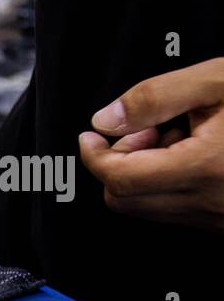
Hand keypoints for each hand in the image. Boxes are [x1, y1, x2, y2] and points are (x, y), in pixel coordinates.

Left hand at [79, 58, 223, 232]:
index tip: (90, 136)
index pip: (119, 178)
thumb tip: (105, 120)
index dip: (94, 156)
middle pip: (125, 200)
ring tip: (182, 135)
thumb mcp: (219, 80)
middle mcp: (210, 203)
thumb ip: (157, 97)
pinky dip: (171, 185)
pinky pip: (178, 212)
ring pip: (149, 209)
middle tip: (149, 128)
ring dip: (147, 174)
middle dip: (122, 163)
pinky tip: (199, 153)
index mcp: (205, 168)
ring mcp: (219, 219)